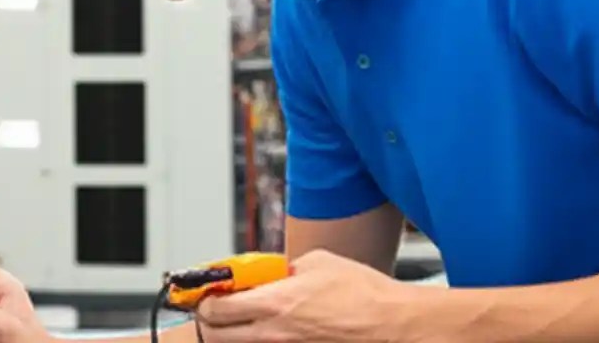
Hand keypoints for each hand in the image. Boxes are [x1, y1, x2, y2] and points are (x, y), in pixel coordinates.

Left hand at [195, 249, 428, 341]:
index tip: (207, 290)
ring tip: (242, 316)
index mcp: (274, 303)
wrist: (394, 325)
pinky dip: (259, 337)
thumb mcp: (316, 263)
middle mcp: (273, 333)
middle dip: (209, 320)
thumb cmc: (363, 293)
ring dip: (232, 332)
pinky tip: (270, 326)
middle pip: (216, 335)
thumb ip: (283, 269)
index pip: (215, 309)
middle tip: (215, 306)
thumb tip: (271, 274)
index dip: (204, 299)